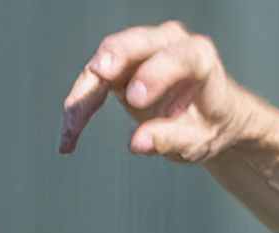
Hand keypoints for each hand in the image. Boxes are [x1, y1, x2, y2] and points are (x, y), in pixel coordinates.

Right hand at [59, 20, 254, 162]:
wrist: (208, 119)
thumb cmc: (209, 125)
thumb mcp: (199, 141)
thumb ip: (171, 139)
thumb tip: (137, 143)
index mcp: (199, 57)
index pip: (179, 56)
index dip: (156, 73)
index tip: (136, 99)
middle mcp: (169, 44)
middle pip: (135, 43)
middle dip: (113, 59)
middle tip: (99, 77)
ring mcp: (142, 50)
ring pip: (106, 59)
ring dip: (84, 94)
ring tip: (71, 130)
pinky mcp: (120, 64)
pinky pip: (93, 79)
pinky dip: (79, 105)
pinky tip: (68, 135)